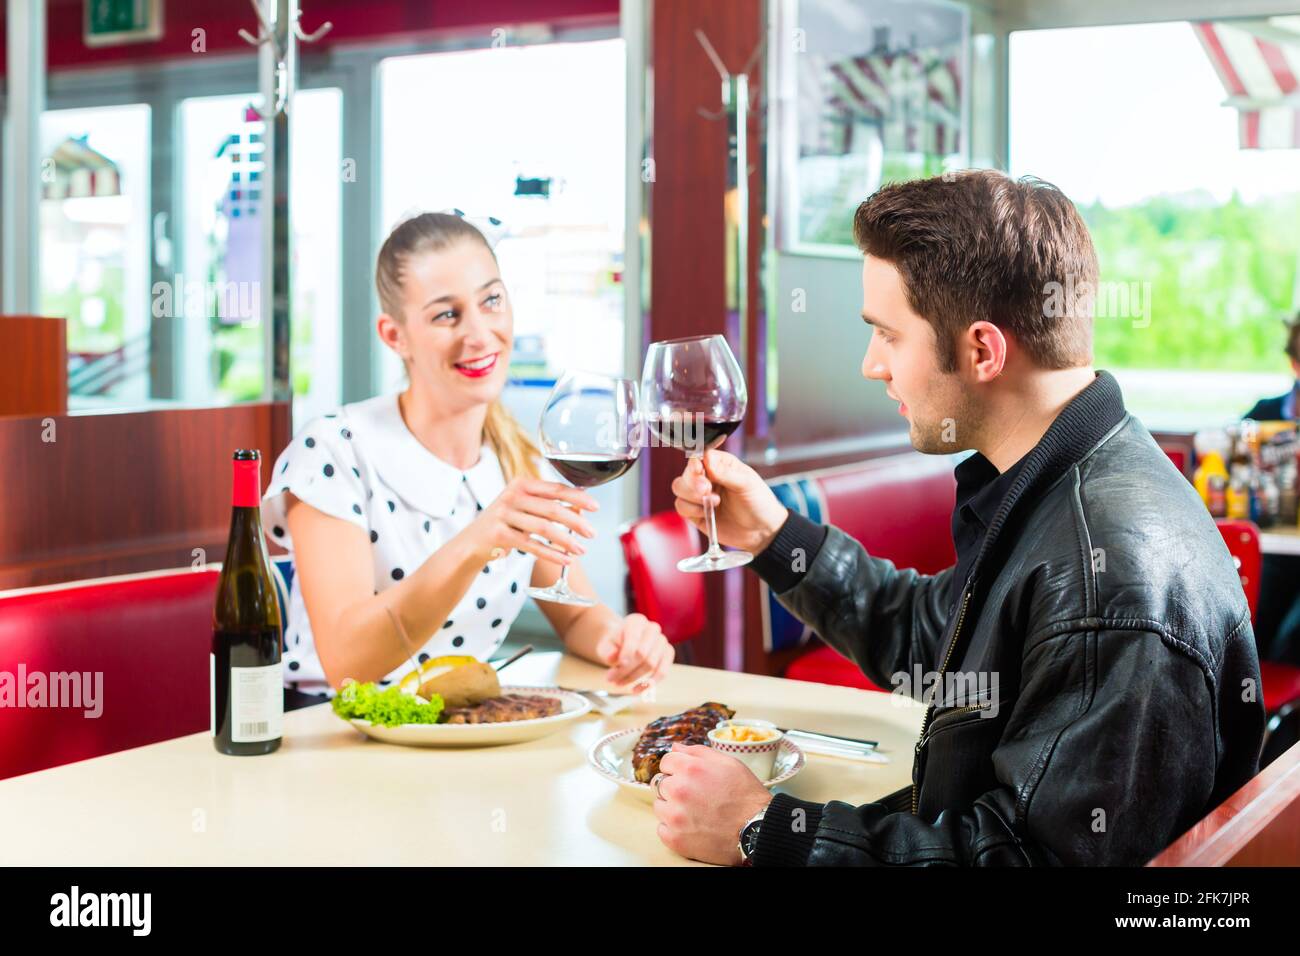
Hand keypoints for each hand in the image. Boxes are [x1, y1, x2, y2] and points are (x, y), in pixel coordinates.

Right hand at [464, 477, 597, 566]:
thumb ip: (545, 504)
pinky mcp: (499, 535)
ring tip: (581, 549)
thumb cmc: (504, 523)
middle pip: (552, 509)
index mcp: (521, 484)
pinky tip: (565, 560)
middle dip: (576, 522)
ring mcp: (504, 515)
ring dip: (566, 540)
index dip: (577, 497)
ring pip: (543, 528)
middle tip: (592, 533)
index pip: (555, 489)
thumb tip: (580, 508)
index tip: (595, 506)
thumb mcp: (522, 506)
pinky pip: (532, 546)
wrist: (471, 542)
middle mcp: (511, 496)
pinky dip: (551, 554)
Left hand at [593, 613, 673, 687]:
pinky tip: (637, 689)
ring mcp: (663, 641)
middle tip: (611, 679)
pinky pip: (663, 671)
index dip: (626, 654)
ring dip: (634, 678)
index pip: (634, 638)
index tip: (618, 666)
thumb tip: (611, 657)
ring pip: (651, 664)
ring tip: (619, 683)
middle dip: (626, 670)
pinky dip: (650, 683)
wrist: (623, 644)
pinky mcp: (668, 653)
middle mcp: (652, 629)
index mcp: (636, 621)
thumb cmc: (615, 644)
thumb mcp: (606, 645)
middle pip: (643, 654)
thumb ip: (607, 650)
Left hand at [653, 743, 772, 865]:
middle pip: (661, 784)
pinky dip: (673, 829)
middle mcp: (678, 791)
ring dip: (672, 808)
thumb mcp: (728, 763)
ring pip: (660, 807)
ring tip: (694, 812)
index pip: (666, 762)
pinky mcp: (675, 839)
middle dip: (674, 787)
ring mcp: (675, 817)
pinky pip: (662, 829)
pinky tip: (691, 827)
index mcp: (689, 769)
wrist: (757, 829)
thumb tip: (675, 748)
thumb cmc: (746, 795)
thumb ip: (698, 752)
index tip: (687, 777)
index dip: (677, 768)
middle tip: (694, 796)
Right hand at [671, 450, 787, 553]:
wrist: (761, 531)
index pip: (699, 456)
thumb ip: (726, 472)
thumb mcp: (747, 484)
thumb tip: (706, 458)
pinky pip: (681, 506)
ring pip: (679, 488)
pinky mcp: (695, 513)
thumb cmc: (759, 503)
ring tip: (714, 502)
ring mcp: (699, 495)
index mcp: (720, 464)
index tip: (699, 469)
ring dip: (692, 495)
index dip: (695, 462)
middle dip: (693, 481)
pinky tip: (706, 512)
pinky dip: (691, 509)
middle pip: (686, 472)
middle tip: (707, 489)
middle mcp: (707, 477)